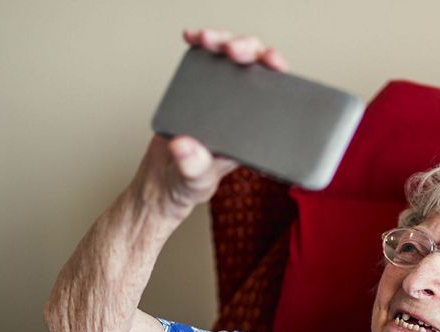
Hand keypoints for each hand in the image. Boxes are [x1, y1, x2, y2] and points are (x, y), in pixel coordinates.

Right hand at [130, 29, 289, 218]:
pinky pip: (205, 61)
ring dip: (223, 41)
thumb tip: (185, 145)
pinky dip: (200, 45)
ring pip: (232, 58)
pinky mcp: (198, 90)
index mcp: (254, 128)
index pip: (276, 92)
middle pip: (255, 66)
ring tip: (207, 39)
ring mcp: (220, 97)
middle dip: (247, 49)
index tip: (269, 60)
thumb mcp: (195, 181)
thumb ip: (193, 167)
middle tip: (232, 49)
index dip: (276, 71)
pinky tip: (194, 39)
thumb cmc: (190, 183)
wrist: (162, 181)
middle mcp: (242, 108)